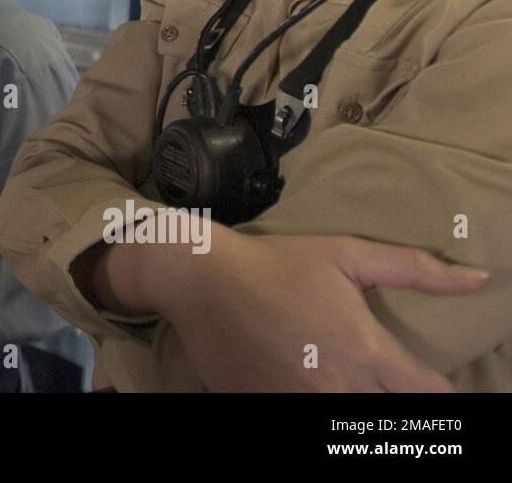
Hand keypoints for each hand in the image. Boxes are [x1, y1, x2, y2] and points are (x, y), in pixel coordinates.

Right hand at [128, 228, 487, 390]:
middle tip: (362, 370)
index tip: (422, 380)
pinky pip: (297, 418)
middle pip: (389, 417)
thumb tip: (479, 279)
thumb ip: (415, 270)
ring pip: (346, 425)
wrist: (201, 279)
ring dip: (345, 402)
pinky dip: (301, 401)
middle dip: (386, 397)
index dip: (434, 389)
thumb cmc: (276, 262)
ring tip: (324, 371)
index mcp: (366, 350)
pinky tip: (294, 377)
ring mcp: (297, 403)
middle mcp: (337, 386)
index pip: (428, 394)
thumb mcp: (347, 254)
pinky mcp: (264, 408)